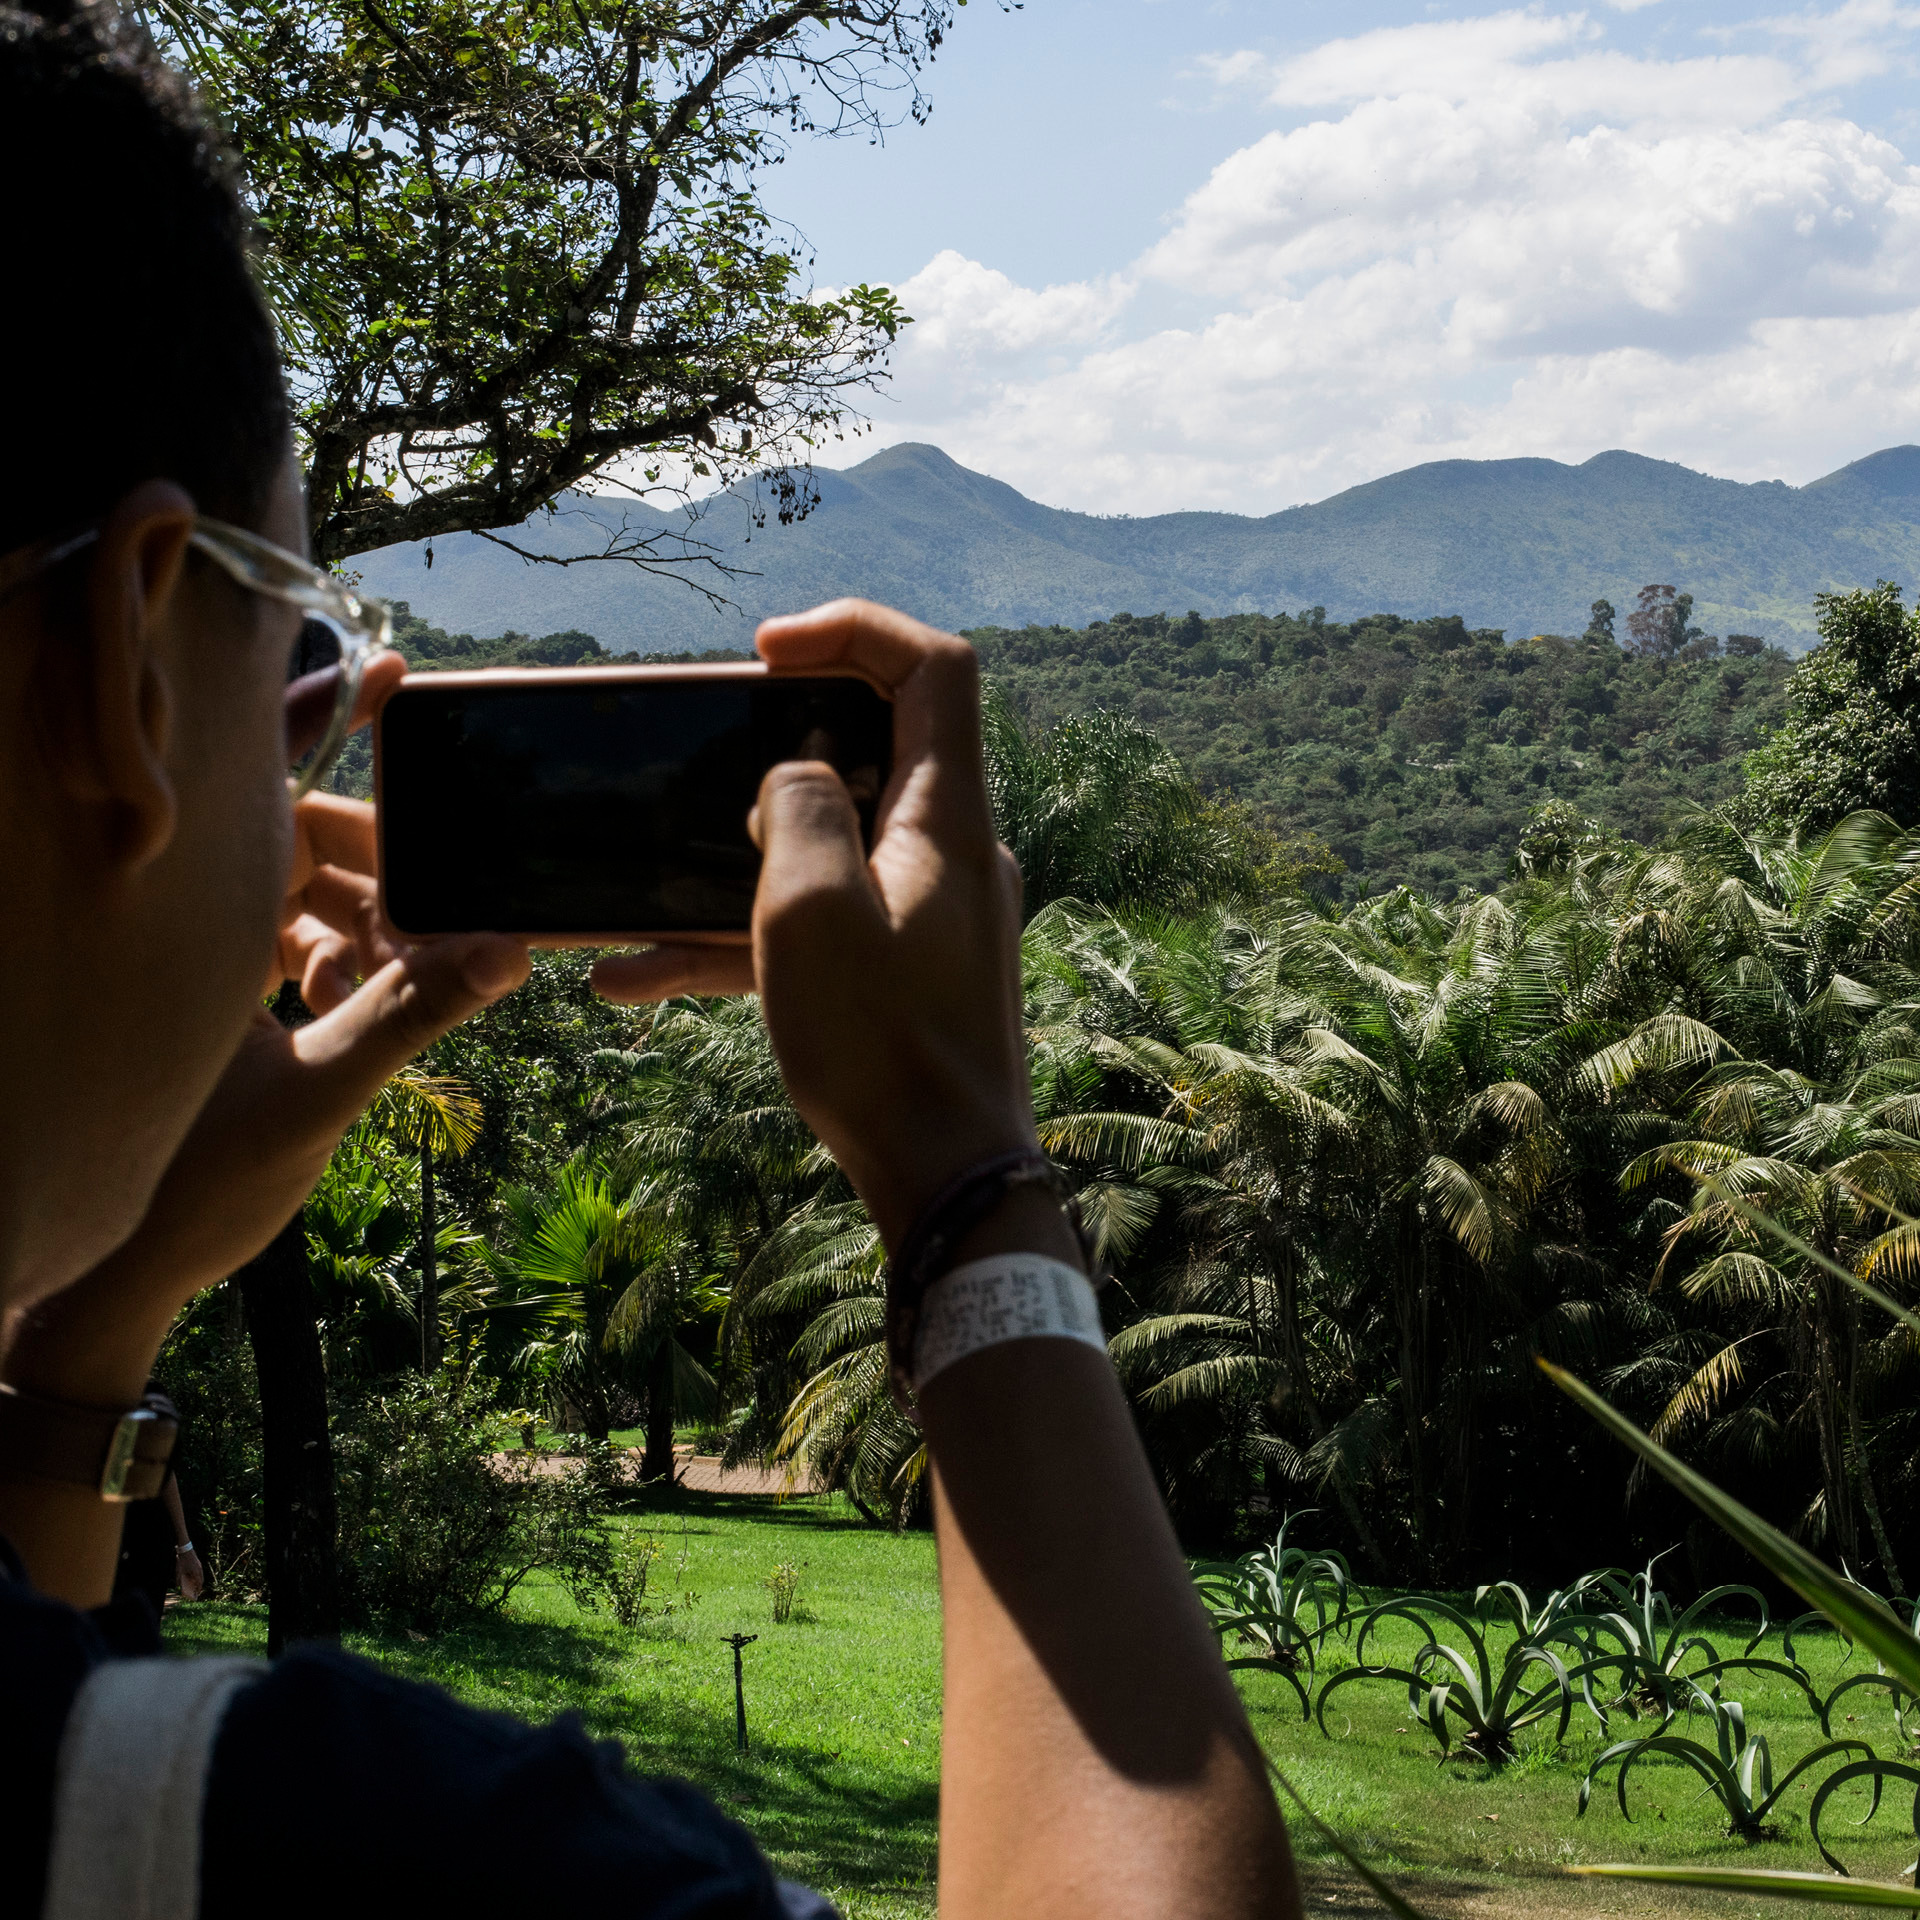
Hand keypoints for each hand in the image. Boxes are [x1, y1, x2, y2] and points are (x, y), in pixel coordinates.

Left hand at [4, 659, 531, 1404]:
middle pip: (305, 842)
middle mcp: (194, 923)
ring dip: (373, 929)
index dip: (326, 718)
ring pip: (312, 900)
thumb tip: (503, 953)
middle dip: (382, 864)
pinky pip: (303, 948)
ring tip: (401, 979)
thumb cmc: (184, 1190)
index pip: (263, 784)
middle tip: (447, 900)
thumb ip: (410, 1017)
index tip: (394, 674)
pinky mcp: (225, 1002)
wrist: (120, 1279)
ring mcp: (209, 962)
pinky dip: (348, 964)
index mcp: (190, 918)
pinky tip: (366, 1003)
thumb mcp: (316, 1096)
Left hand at [175, 1546, 203, 1600]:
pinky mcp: (198, 1563)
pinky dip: (198, 1576)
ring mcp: (199, 1566)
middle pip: (201, 1579)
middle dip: (199, 1585)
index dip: (199, 1588)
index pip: (199, 1582)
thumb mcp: (179, 1571)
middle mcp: (199, 1569)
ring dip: (199, 1580)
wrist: (186, 1550)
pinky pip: (200, 1572)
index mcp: (196, 1572)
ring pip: (201, 1575)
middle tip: (197, 1590)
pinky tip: (194, 1577)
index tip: (197, 1593)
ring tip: (195, 1585)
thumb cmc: (182, 1561)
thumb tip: (177, 1586)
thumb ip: (178, 1579)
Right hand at [592, 600, 1030, 1250]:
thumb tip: (793, 780)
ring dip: (732, 865)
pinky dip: (744, 938)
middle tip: (701, 770)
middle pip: (873, 746)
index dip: (852, 630)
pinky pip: (819, 925)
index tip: (764, 654)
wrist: (945, 1179)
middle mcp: (952, 851)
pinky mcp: (906, 968)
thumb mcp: (812, 911)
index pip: (933, 668)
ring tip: (631, 905)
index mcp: (947, 816)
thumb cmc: (883, 1048)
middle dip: (772, 748)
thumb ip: (799, 810)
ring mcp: (930, 912)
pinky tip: (637, 977)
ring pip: (827, 847)